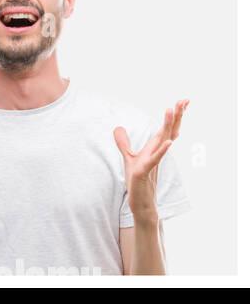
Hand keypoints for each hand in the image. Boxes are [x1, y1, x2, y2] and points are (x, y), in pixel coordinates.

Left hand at [115, 99, 187, 218]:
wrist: (141, 203)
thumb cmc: (138, 181)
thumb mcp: (128, 158)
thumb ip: (123, 142)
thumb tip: (118, 127)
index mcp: (155, 147)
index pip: (166, 127)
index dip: (174, 115)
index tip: (182, 101)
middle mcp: (157, 152)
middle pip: (169, 130)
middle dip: (176, 115)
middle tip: (184, 100)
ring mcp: (153, 161)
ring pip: (163, 140)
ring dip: (168, 125)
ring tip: (172, 110)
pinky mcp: (145, 170)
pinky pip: (156, 159)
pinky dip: (162, 150)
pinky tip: (168, 143)